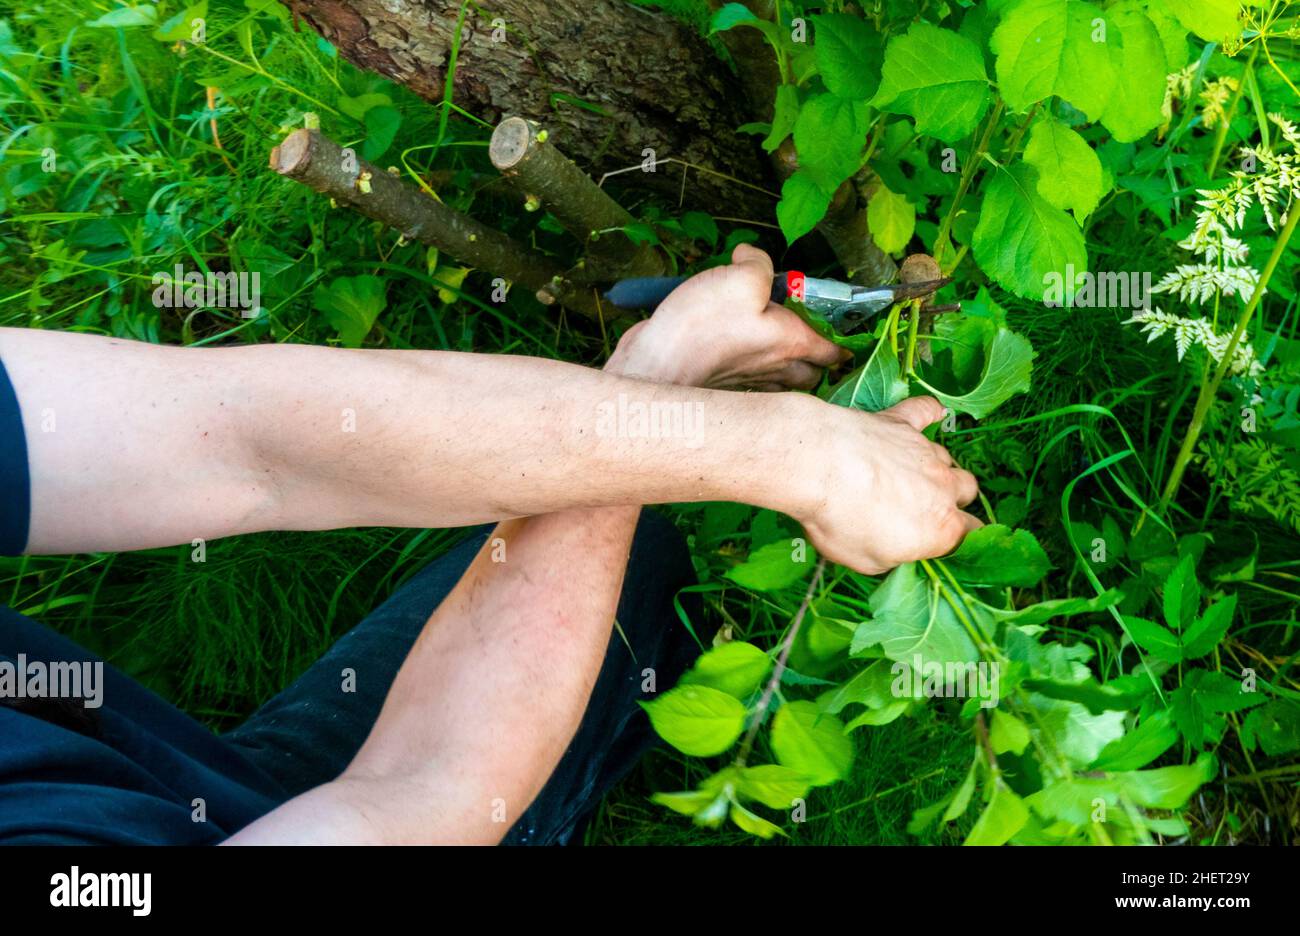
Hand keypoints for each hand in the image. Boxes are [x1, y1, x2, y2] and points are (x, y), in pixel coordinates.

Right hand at [605, 244, 847, 388]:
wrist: (654, 368)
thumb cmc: (701, 330)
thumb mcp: (739, 278)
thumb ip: (758, 262)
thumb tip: (751, 258)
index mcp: (792, 343)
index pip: (836, 351)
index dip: (846, 339)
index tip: (846, 326)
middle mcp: (776, 368)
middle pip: (812, 372)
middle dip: (817, 356)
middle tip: (808, 329)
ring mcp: (749, 381)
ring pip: (784, 382)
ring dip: (787, 366)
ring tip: (777, 340)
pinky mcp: (723, 384)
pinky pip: (752, 381)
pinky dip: (754, 369)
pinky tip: (740, 348)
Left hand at [790, 394, 982, 574]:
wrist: (816, 465)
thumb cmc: (838, 521)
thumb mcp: (866, 562)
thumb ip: (893, 557)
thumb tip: (896, 551)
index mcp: (940, 527)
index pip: (972, 534)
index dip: (963, 538)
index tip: (949, 541)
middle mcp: (942, 486)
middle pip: (966, 490)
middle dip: (953, 499)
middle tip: (924, 507)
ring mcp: (923, 450)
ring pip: (946, 457)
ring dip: (935, 467)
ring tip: (909, 474)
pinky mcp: (902, 422)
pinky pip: (926, 411)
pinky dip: (930, 414)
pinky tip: (934, 413)